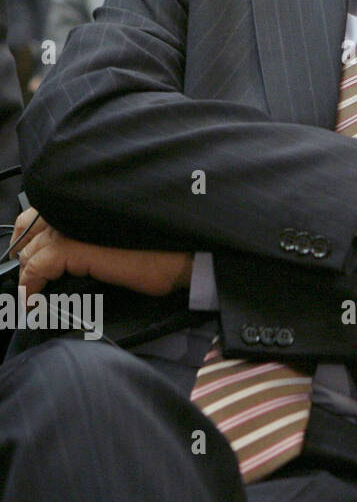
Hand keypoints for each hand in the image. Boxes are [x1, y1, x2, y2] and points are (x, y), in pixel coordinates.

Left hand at [11, 207, 193, 296]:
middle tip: (28, 273)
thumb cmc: (165, 251)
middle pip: (31, 225)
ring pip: (32, 247)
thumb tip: (70, 250)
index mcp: (92, 203)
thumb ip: (96, 233)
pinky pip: (39, 265)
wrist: (187, 257)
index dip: (30, 231)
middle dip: (24, 250)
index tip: (27, 252)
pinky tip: (33, 298)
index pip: (43, 210)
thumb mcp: (123, 237)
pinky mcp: (78, 247)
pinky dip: (30, 284)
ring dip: (28, 271)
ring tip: (32, 290)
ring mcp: (76, 226)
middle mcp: (80, 208)